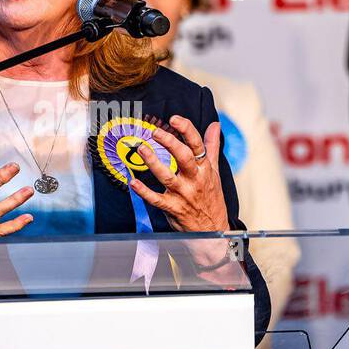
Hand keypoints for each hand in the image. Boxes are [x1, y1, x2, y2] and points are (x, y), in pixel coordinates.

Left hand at [130, 114, 230, 235]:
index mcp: (204, 168)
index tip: (175, 119)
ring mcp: (183, 194)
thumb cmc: (211, 198)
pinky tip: (133, 183)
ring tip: (142, 149)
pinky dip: (144, 192)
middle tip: (155, 132)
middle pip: (184, 157)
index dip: (186, 130)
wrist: (213, 229)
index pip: (197, 145)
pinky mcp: (173, 208)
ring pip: (167, 177)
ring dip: (153, 163)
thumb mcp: (214, 171)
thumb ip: (211, 147)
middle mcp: (194, 179)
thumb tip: (214, 126)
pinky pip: (157, 199)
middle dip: (169, 143)